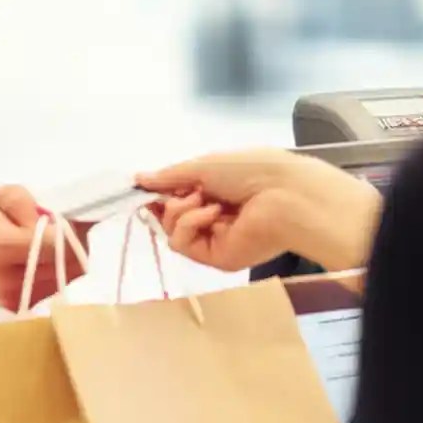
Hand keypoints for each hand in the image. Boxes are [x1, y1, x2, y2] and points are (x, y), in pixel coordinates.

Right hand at [0, 186, 86, 309]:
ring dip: (66, 259)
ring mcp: (11, 297)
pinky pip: (51, 287)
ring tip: (47, 242)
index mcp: (1, 245)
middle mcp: (7, 278)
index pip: (55, 245)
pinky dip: (55, 271)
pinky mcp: (13, 306)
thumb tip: (58, 227)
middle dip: (73, 244)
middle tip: (65, 227)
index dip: (72, 232)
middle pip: (65, 266)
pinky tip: (39, 258)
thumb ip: (30, 206)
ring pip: (64, 279)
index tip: (75, 219)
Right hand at [136, 148, 382, 271]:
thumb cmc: (249, 171)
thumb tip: (138, 178)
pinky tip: (211, 212)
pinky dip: (190, 223)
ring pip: (171, 231)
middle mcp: (212, 216)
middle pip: (168, 216)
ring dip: (180, 210)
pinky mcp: (216, 258)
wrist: (284, 194)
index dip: (160, 193)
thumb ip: (169, 176)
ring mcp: (213, 239)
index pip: (175, 198)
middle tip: (188, 190)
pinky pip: (183, 243)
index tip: (148, 187)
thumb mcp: (203, 164)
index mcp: (213, 191)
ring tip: (204, 199)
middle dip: (170, 199)